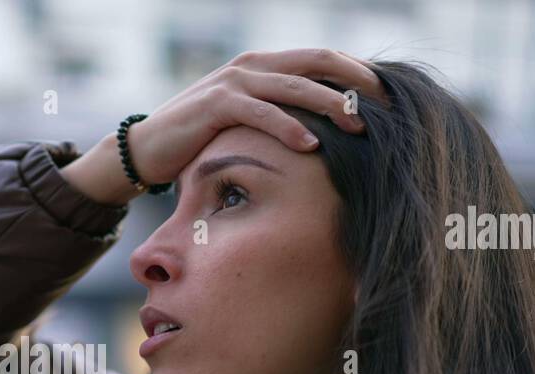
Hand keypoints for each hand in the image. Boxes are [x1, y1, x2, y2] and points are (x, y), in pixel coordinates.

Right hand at [61, 48, 386, 206]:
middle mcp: (253, 65)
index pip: (322, 59)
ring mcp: (234, 81)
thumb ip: (278, 119)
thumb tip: (323, 137)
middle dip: (356, 82)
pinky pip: (261, 112)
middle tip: (387, 106)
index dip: (357, 73)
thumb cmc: (200, 143)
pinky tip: (312, 145)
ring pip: (295, 86)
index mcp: (265, 66)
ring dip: (331, 104)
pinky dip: (288, 128)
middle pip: (318, 62)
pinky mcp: (216, 104)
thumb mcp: (246, 125)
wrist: (145, 151)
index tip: (388, 97)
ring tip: (359, 126)